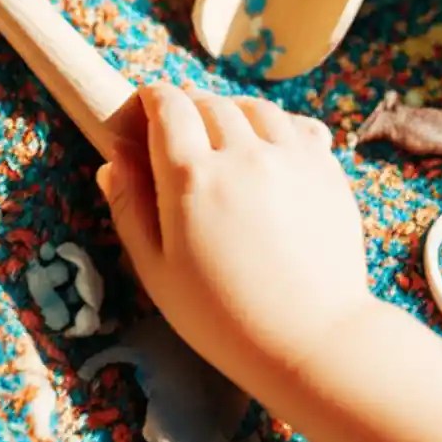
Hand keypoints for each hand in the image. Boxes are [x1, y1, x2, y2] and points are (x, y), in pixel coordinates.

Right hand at [99, 82, 372, 366]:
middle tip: (175, 136)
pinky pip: (296, 125)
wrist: (309, 340)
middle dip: (186, 109)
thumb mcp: (154, 269)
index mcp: (191, 177)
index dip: (149, 100)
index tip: (141, 116)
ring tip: (220, 141)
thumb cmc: (219, 316)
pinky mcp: (326, 170)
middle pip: (208, 102)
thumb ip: (129, 207)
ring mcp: (291, 158)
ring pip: (253, 108)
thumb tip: (114, 160)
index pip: (167, 105)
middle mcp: (243, 154)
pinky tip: (264, 152)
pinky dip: (273, 127)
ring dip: (229, 113)